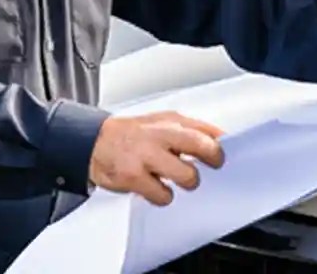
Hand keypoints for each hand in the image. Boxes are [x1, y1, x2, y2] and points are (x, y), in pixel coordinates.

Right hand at [88, 112, 225, 205]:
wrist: (95, 142)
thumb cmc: (132, 134)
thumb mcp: (161, 122)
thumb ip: (189, 129)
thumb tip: (219, 138)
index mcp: (169, 121)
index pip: (206, 129)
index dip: (219, 144)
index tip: (221, 153)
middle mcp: (160, 135)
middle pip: (202, 146)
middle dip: (212, 159)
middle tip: (209, 167)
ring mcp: (147, 156)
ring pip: (187, 176)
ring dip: (185, 182)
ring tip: (175, 178)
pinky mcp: (134, 177)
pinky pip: (163, 195)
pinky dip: (162, 195)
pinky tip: (155, 187)